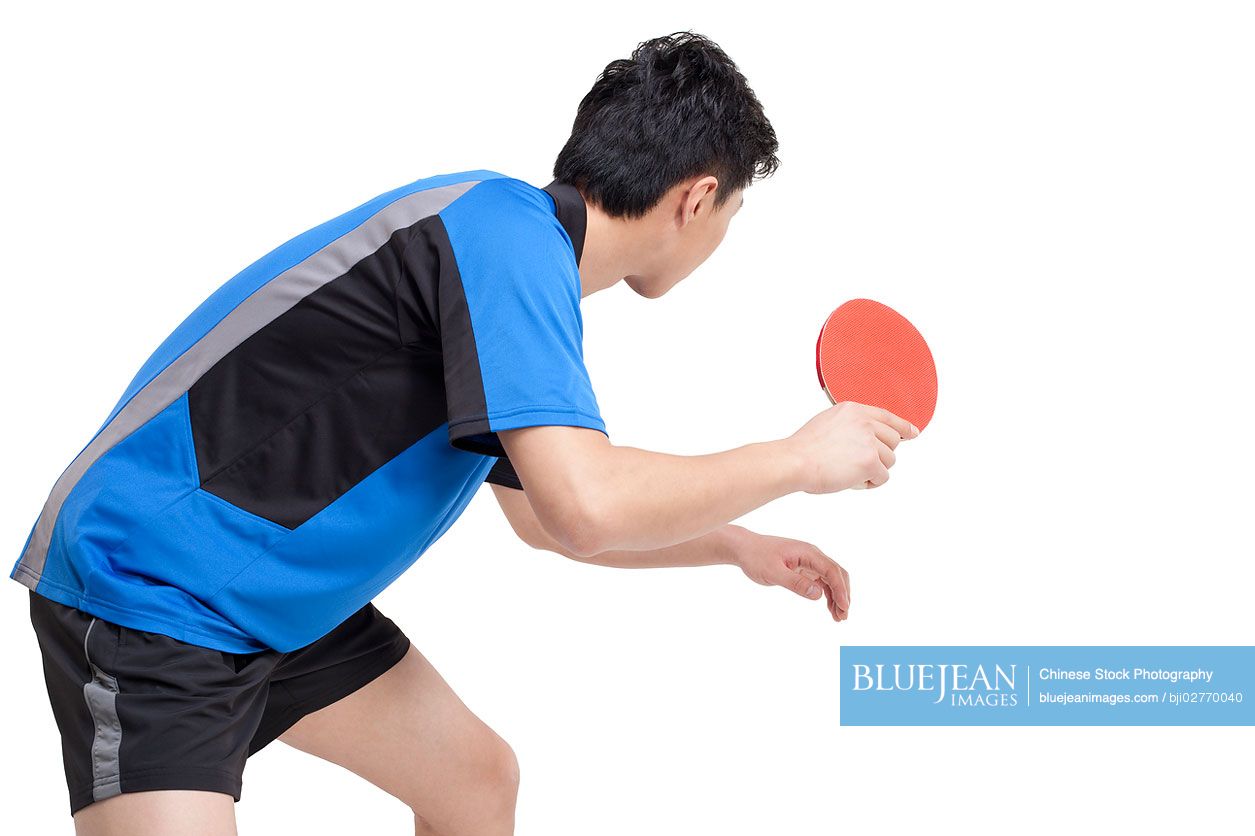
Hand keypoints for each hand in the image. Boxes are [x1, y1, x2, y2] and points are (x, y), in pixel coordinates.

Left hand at [729, 526, 851, 621]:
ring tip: (838, 617)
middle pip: (836, 574)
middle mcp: (812, 555)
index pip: (831, 570)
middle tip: (843, 617)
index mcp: (807, 552)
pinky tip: (829, 608)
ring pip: (831, 579)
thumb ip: (795, 583)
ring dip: (837, 597)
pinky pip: (822, 581)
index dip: (840, 589)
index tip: (844, 607)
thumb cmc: (756, 557)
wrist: (744, 548)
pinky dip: (828, 594)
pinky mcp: (804, 568)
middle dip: (843, 595)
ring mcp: (809, 562)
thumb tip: (818, 594)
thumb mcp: (773, 572)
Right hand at [786, 401, 917, 493]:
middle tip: (856, 464)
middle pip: (892, 441)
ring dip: (872, 471)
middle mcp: (864, 421)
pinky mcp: (870, 461)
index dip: (902, 426)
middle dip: (879, 455)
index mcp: (853, 410)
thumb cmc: (804, 449)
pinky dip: (868, 483)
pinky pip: (882, 477)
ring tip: (847, 471)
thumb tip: (870, 438)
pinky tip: (850, 480)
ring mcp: (869, 440)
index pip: (887, 416)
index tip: (912, 433)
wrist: (794, 462)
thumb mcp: (828, 423)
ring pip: (889, 461)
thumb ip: (850, 425)